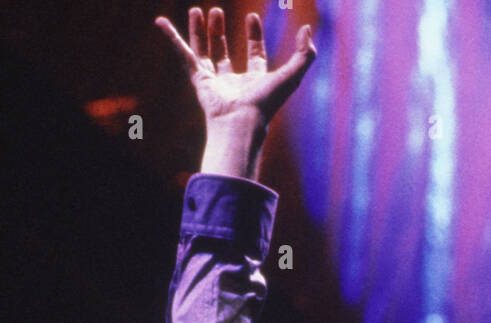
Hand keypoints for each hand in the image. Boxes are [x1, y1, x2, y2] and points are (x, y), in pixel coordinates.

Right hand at [155, 8, 315, 133]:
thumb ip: (306, 54)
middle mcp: (233, 82)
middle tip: (217, 11)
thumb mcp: (293, 75)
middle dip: (221, 32)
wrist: (240, 122)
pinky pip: (182, 54)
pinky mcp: (198, 80)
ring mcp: (214, 82)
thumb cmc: (266, 103)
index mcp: (255, 82)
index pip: (255, 55)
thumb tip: (308, 30)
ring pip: (203, 52)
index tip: (252, 17)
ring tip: (197, 11)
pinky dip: (172, 38)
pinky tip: (161, 23)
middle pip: (224, 52)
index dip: (254, 36)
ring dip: (200, 31)